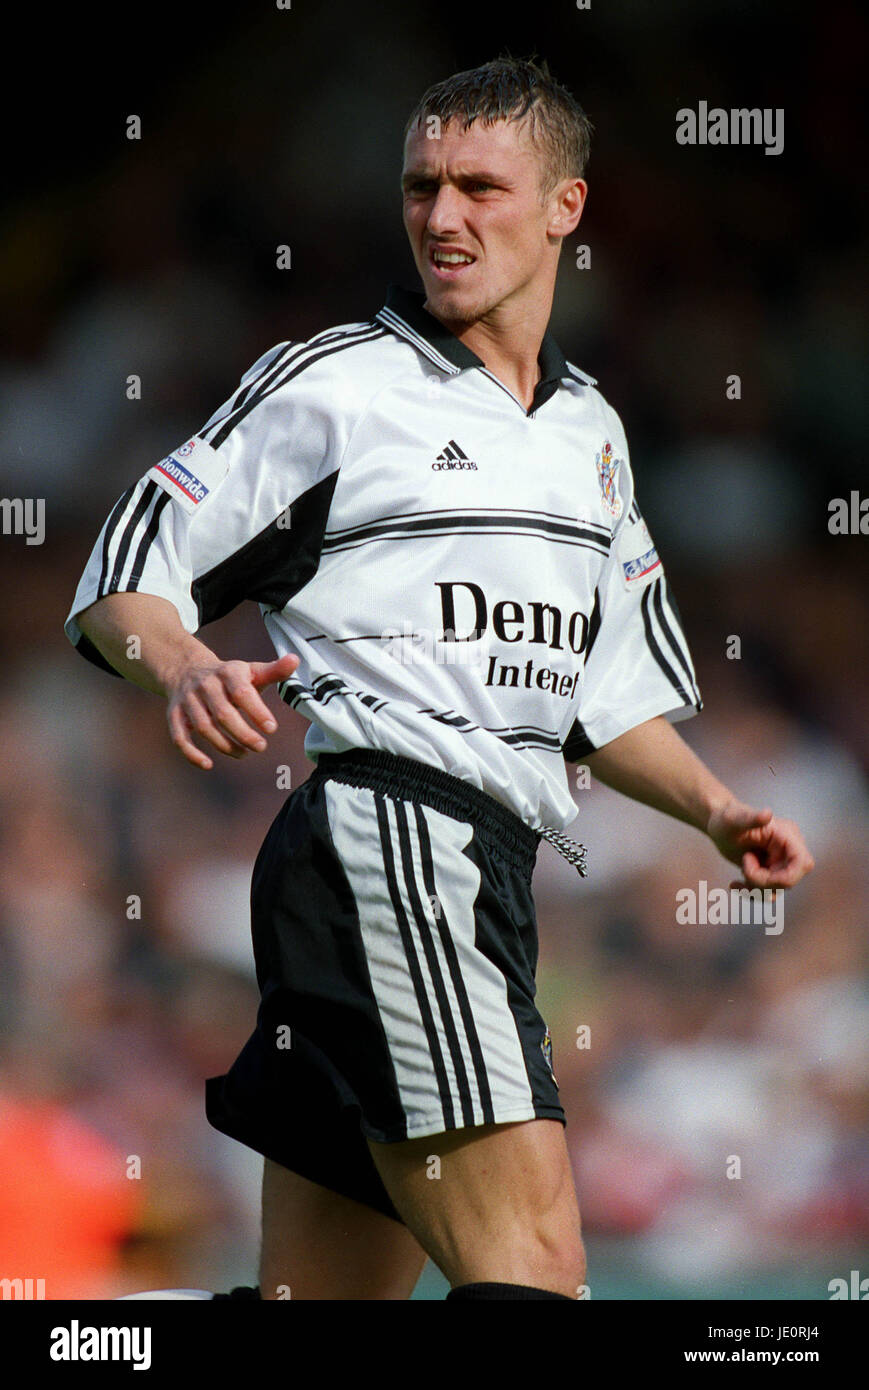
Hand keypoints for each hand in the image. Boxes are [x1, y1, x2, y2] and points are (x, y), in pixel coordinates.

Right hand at [166, 652, 298, 769]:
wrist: (186, 668)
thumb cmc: (229, 677)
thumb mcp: (251, 671)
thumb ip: (274, 670)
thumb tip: (295, 660)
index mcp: (228, 673)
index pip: (242, 692)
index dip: (257, 711)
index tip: (272, 728)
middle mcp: (205, 685)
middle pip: (223, 713)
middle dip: (243, 734)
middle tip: (261, 747)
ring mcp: (188, 700)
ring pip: (204, 727)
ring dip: (224, 745)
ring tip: (244, 754)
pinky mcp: (175, 715)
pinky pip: (179, 737)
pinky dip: (191, 753)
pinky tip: (208, 765)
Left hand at [706, 800, 814, 890]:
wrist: (718, 825)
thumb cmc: (725, 819)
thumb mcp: (733, 820)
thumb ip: (750, 818)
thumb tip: (768, 813)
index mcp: (786, 835)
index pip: (802, 863)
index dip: (785, 878)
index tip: (755, 873)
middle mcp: (788, 849)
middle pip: (789, 880)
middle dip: (763, 883)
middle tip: (743, 869)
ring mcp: (781, 862)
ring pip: (777, 889)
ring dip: (755, 890)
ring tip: (737, 877)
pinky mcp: (772, 871)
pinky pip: (768, 891)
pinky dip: (751, 893)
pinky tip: (735, 884)